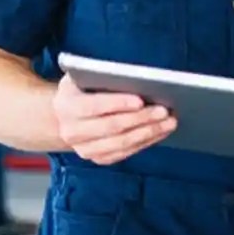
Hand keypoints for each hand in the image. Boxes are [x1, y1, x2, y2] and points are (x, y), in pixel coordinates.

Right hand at [52, 73, 176, 164]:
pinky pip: (125, 153)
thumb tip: (135, 78)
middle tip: (164, 110)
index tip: (140, 100)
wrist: (64, 116)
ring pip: (121, 143)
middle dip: (140, 119)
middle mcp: (72, 131)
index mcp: (66, 106)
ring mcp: (84, 149)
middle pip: (112, 127)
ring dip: (148, 133)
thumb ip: (101, 77)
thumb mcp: (83, 76)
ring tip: (169, 122)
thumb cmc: (81, 89)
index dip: (118, 103)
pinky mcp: (97, 158)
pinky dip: (145, 142)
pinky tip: (160, 131)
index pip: (94, 106)